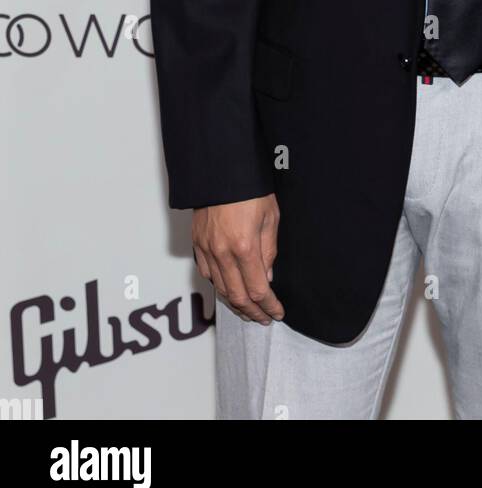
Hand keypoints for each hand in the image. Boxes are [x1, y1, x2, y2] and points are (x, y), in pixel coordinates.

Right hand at [192, 194, 283, 324]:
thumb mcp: (270, 217)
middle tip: (263, 319)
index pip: (258, 290)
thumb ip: (269, 250)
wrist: (221, 169)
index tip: (277, 313)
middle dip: (252, 312)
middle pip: (237, 296)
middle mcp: (222, 253)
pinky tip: (229, 288)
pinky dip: (219, 286)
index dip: (269, 306)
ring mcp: (206, 249)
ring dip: (235, 303)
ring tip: (248, 310)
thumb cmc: (250, 189)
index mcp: (244, 247)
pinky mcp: (197, 243)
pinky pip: (207, 273)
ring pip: (220, 288)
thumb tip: (267, 277)